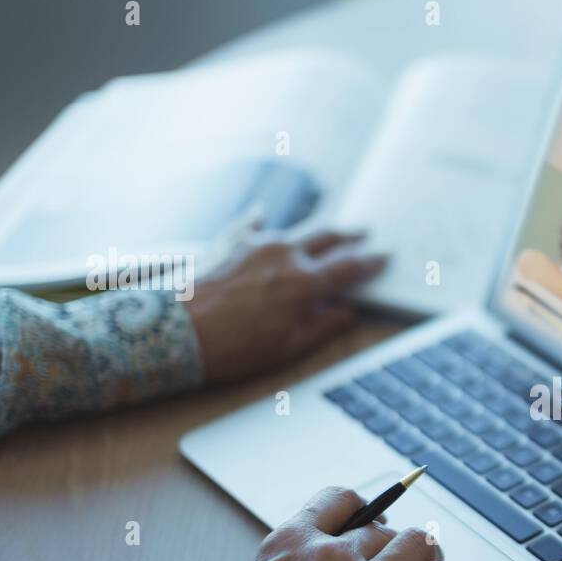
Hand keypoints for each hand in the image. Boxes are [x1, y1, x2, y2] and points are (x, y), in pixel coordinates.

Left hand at [187, 227, 387, 383]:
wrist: (176, 331)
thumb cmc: (234, 347)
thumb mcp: (289, 347)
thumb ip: (324, 326)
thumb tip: (349, 313)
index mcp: (306, 284)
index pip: (350, 267)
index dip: (371, 262)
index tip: (385, 256)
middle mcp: (286, 255)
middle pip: (328, 237)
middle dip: (350, 235)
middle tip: (364, 231)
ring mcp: (257, 243)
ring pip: (296, 230)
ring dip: (314, 230)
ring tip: (325, 230)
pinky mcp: (230, 242)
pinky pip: (252, 224)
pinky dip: (262, 220)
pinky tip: (262, 213)